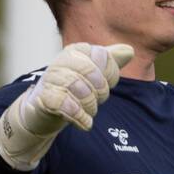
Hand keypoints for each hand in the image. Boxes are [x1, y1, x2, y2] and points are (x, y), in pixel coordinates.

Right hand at [0, 42, 133, 169]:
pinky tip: (84, 122)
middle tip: (97, 100)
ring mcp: (51, 78)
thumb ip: (110, 62)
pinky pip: (69, 106)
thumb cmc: (72, 89)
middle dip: (100, 91)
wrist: (44, 110)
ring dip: (90, 106)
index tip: (104, 84)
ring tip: (88, 111)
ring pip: (82, 90)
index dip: (110, 75)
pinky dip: (81, 117)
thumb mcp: (93, 74)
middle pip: (93, 73)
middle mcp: (62, 60)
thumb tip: (129, 51)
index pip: (103, 56)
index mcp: (76, 51)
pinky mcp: (45, 98)